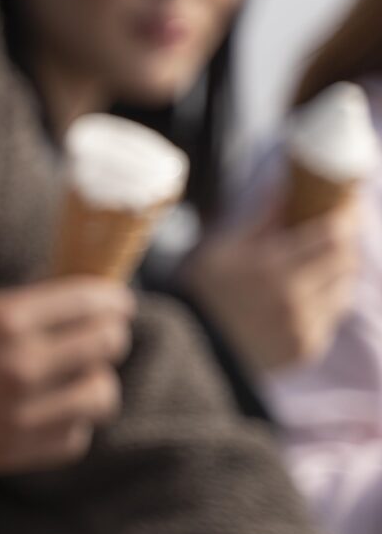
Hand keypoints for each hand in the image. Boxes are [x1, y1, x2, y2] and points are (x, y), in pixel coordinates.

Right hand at [0, 279, 135, 482]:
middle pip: (107, 346)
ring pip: (100, 395)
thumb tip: (74, 303)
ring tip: (78, 378)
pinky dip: (71, 423)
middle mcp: (19, 365)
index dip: (111, 300)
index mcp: (3, 319)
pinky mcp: (14, 450)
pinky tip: (51, 411)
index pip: (92, 303)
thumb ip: (14, 307)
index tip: (115, 303)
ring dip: (94, 383)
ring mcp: (19, 412)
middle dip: (108, 336)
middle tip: (100, 336)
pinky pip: (74, 437)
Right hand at [179, 198, 360, 372]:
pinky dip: (322, 304)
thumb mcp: (220, 248)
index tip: (342, 208)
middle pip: (347, 261)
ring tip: (312, 270)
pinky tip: (298, 301)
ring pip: (344, 291)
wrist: (186, 351)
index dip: (345, 218)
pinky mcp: (305, 349)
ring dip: (335, 275)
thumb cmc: (199, 293)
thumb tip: (285, 182)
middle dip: (342, 245)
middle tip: (330, 236)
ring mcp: (302, 327)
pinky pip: (330, 318)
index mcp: (271, 267)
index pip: (334, 235)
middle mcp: (293, 298)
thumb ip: (261, 218)